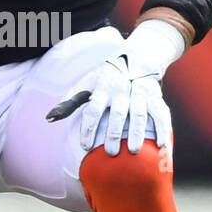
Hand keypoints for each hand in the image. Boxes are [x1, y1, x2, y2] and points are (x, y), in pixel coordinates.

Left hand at [46, 20, 182, 155]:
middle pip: (118, 112)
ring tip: (133, 151)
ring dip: (137, 132)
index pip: (93, 109)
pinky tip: (162, 145)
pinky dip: (163, 129)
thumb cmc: (106, 78)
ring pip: (140, 113)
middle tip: (110, 152)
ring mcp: (141, 93)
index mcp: (103, 87)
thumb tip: (48, 119)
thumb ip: (70, 102)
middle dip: (114, 132)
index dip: (89, 127)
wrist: (137, 58)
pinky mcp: (156, 97)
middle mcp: (122, 90)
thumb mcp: (87, 85)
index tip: (86, 145)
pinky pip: (161, 114)